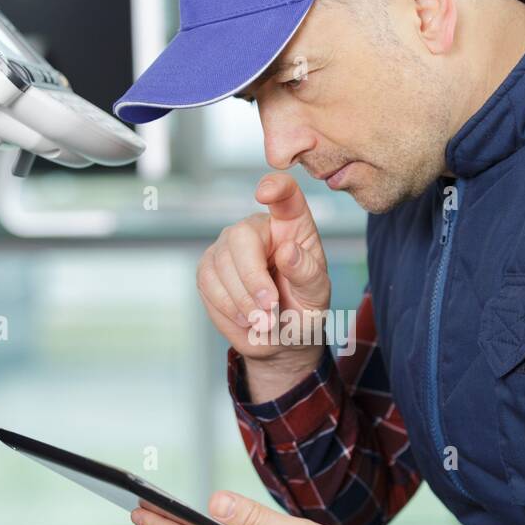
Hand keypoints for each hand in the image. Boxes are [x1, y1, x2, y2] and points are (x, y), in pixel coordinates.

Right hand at [196, 174, 331, 401]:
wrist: (281, 337)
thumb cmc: (303, 307)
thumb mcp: (316, 295)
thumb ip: (307, 273)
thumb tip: (287, 251)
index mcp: (292, 226)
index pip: (285, 195)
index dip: (275, 187)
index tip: (265, 193)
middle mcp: (257, 229)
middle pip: (241, 237)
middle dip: (253, 278)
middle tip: (269, 310)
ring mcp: (228, 246)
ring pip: (221, 264)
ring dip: (242, 300)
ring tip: (263, 321)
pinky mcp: (208, 267)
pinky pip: (208, 282)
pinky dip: (227, 307)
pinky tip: (246, 318)